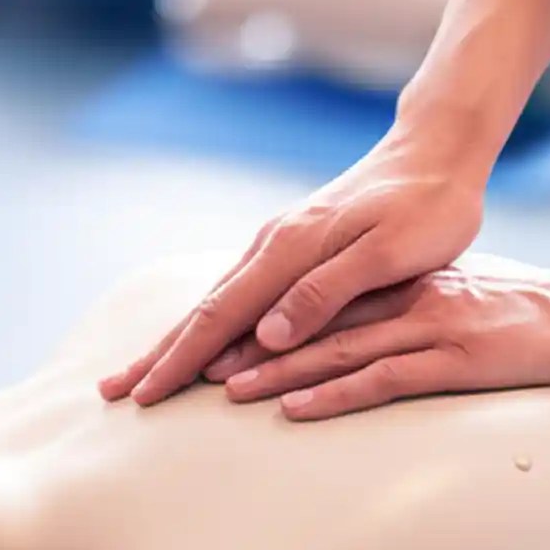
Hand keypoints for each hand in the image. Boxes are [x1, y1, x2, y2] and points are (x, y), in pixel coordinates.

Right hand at [99, 124, 491, 404]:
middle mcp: (273, 246)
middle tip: (113, 390)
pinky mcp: (295, 247)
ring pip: (218, 301)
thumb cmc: (427, 208)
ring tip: (146, 370)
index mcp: (289, 250)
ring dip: (179, 339)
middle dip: (159, 353)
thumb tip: (266, 337)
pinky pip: (240, 292)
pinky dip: (213, 322)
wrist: (436, 154)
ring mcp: (280, 244)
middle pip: (204, 310)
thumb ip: (326, 293)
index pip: (221, 316)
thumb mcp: (387, 253)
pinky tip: (206, 337)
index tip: (143, 395)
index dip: (181, 360)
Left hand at [204, 255, 549, 420]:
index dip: (262, 320)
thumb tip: (352, 321)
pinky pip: (383, 377)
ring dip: (279, 371)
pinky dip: (335, 393)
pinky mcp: (453, 358)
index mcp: (400, 282)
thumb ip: (400, 303)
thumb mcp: (449, 297)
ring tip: (230, 389)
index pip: (316, 300)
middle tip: (197, 370)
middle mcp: (403, 298)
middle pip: (313, 324)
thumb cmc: (517, 311)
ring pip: (337, 349)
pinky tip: (297, 408)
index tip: (213, 341)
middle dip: (250, 348)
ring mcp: (427, 326)